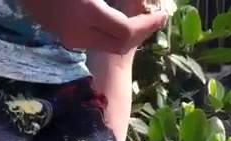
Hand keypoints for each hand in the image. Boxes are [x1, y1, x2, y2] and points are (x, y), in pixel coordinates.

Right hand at [19, 0, 167, 53]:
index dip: (148, 24)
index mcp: (86, 11)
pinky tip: (123, 20)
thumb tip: (146, 0)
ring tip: (143, 19)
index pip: (127, 31)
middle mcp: (79, 31)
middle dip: (142, 33)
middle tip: (156, 18)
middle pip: (122, 45)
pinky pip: (100, 42)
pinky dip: (116, 34)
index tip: (162, 14)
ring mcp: (72, 38)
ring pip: (112, 46)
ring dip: (130, 35)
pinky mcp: (68, 38)